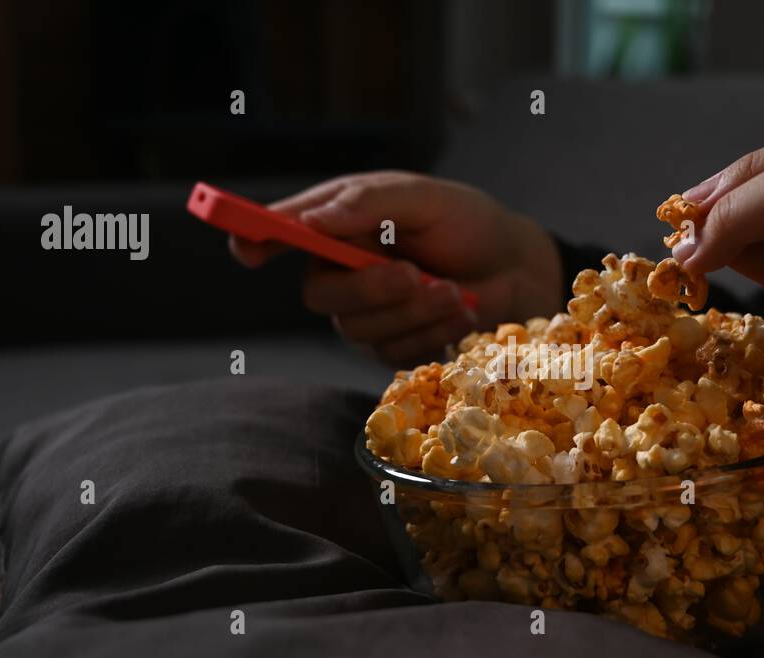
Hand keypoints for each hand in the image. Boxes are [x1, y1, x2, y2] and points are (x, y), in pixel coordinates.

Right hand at [230, 171, 562, 365]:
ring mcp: (365, 313)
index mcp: (339, 222)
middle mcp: (341, 269)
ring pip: (360, 330)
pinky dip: (432, 331)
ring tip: (452, 288)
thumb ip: (372, 203)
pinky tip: (459, 310)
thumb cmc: (467, 223)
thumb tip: (316, 219)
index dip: (254, 240)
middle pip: (319, 296)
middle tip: (414, 274)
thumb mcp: (424, 198)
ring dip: (413, 311)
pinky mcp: (392, 346)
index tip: (247, 249)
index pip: (280, 232)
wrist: (517, 267)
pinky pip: (394, 353)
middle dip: (369, 289)